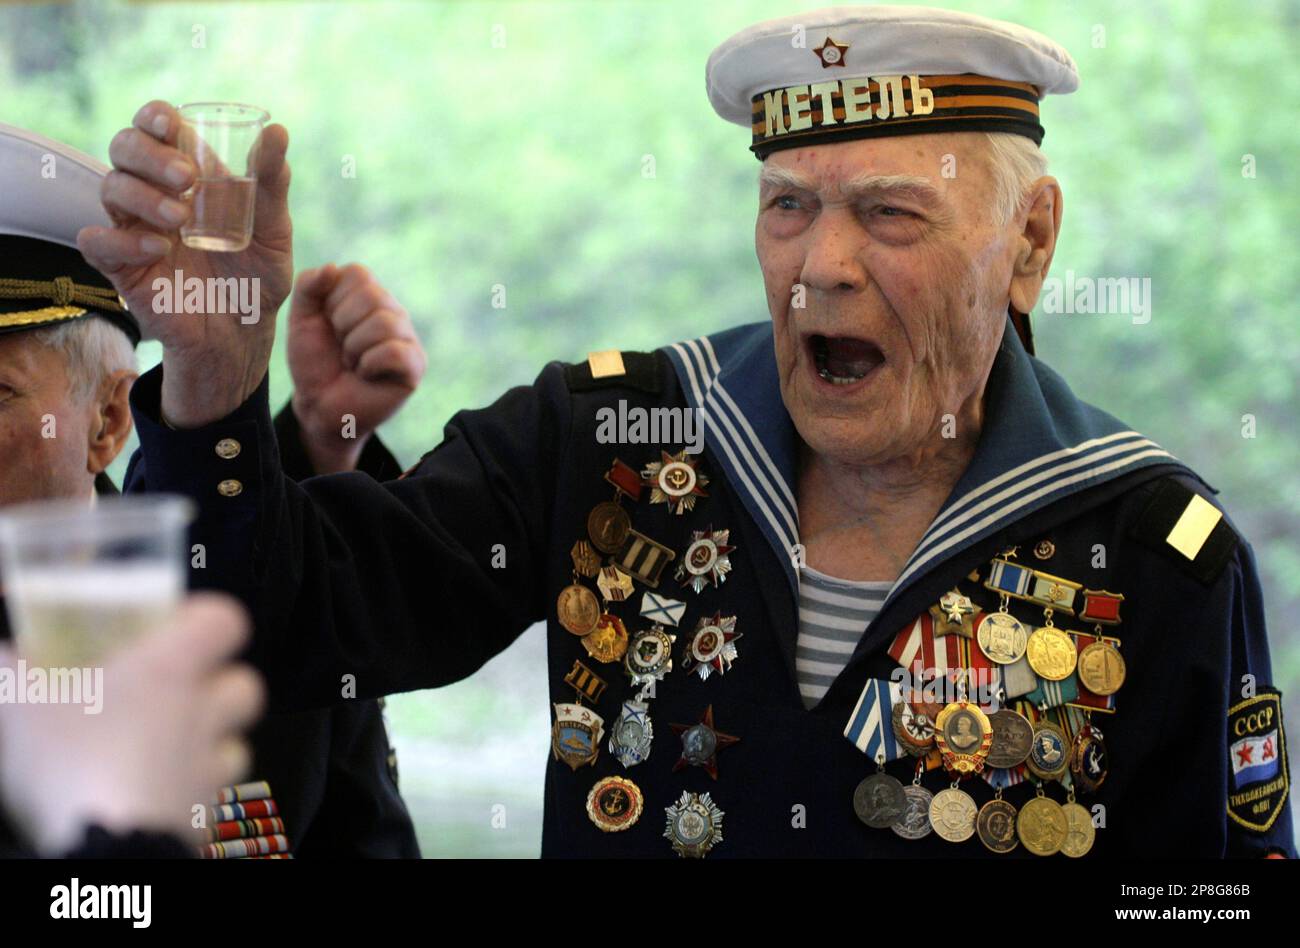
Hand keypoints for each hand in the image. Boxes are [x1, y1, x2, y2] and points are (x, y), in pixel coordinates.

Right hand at [0, 594, 263, 854]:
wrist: (106, 846)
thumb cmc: (73, 760)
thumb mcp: (20, 702)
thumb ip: (10, 668)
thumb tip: (3, 651)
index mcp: (171, 668)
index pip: (224, 620)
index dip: (205, 620)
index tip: (172, 627)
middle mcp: (206, 712)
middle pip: (243, 684)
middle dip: (216, 685)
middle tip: (170, 693)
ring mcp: (212, 766)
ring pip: (236, 741)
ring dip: (210, 741)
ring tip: (162, 749)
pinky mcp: (207, 814)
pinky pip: (215, 795)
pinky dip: (194, 792)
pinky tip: (154, 795)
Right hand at [77, 100, 293, 427]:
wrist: (245, 333)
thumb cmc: (258, 276)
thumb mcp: (274, 230)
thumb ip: (272, 184)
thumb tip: (278, 131)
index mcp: (187, 174)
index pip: (155, 127)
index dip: (154, 116)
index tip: (172, 124)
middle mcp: (154, 193)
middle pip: (124, 147)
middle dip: (150, 155)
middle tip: (188, 179)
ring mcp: (133, 227)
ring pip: (109, 187)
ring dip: (143, 195)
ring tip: (181, 220)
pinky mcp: (120, 266)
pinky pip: (96, 240)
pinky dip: (122, 239)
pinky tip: (158, 249)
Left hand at [287, 263, 425, 473]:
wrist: (319, 406)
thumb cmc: (315, 363)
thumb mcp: (301, 319)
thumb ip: (309, 286)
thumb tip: (332, 267)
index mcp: (369, 296)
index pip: (358, 274)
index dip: (333, 300)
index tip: (329, 324)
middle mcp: (393, 312)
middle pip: (372, 295)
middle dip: (343, 326)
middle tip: (342, 348)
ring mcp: (407, 338)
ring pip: (384, 323)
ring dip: (354, 348)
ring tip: (353, 363)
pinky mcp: (415, 366)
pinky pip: (395, 351)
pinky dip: (369, 365)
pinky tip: (367, 375)